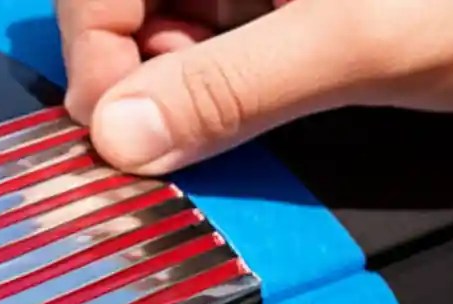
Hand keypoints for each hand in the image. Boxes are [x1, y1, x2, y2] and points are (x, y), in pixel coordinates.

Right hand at [57, 0, 452, 173]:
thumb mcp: (358, 44)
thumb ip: (230, 88)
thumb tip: (123, 136)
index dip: (94, 54)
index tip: (114, 131)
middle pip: (126, 2)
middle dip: (131, 74)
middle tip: (159, 141)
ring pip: (164, 22)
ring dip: (169, 85)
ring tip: (208, 127)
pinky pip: (211, 36)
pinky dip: (208, 82)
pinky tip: (235, 110)